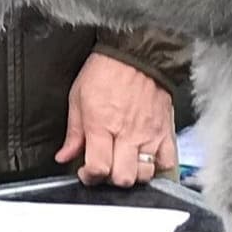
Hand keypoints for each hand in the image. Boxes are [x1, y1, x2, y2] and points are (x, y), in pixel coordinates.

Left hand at [56, 53, 175, 186]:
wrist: (137, 52)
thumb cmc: (107, 70)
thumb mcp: (78, 97)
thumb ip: (73, 132)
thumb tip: (64, 155)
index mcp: (102, 125)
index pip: (98, 168)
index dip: (89, 177)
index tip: (86, 172)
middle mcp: (127, 133)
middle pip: (123, 178)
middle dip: (111, 179)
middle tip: (106, 167)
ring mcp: (149, 134)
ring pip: (144, 174)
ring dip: (133, 174)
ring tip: (125, 163)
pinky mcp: (165, 131)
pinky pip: (167, 162)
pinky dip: (157, 167)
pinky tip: (147, 160)